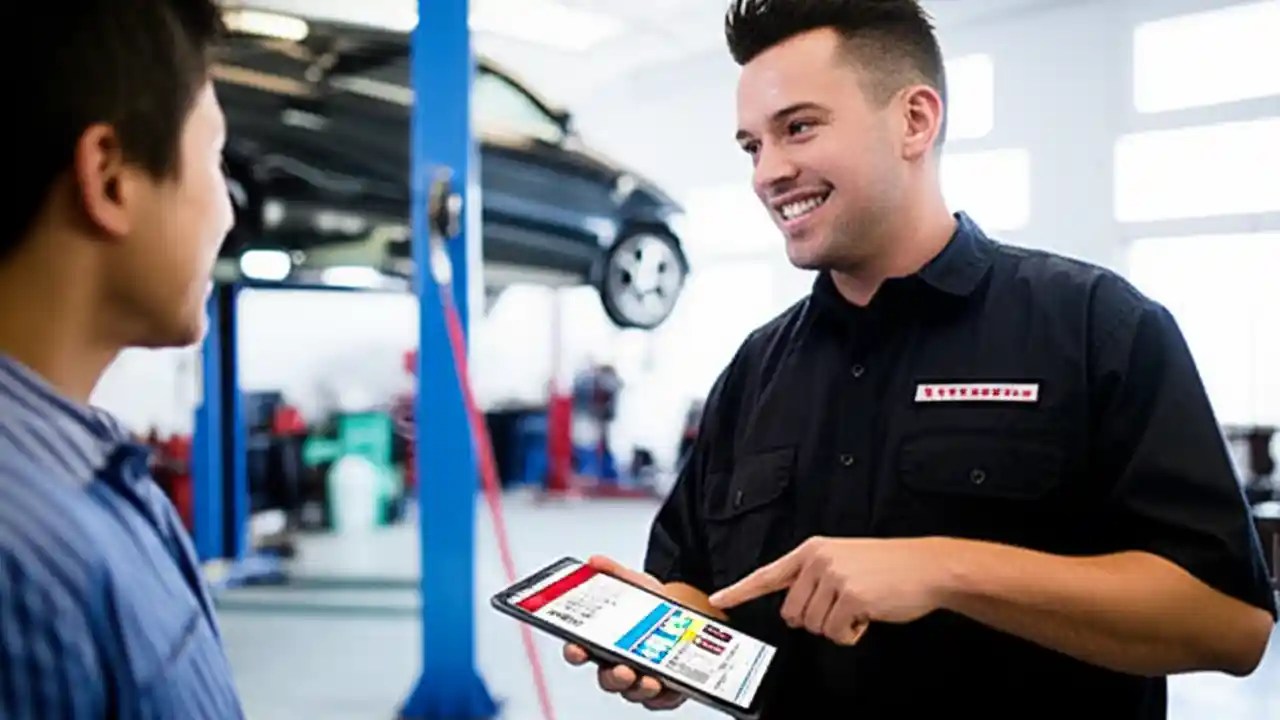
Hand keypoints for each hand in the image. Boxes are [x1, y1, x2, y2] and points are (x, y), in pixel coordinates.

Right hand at [562, 556, 686, 710]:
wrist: (686, 612)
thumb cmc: (652, 605)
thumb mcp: (635, 584)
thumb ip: (614, 573)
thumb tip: (595, 562)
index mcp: (602, 641)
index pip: (580, 651)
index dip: (575, 652)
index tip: (577, 647)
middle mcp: (617, 664)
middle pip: (607, 679)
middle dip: (613, 678)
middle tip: (622, 669)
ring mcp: (639, 678)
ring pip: (632, 692)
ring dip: (638, 689)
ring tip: (649, 679)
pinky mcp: (663, 690)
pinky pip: (659, 701)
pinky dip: (662, 697)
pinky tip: (667, 686)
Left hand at [708, 537, 950, 644]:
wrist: (926, 567)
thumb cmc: (888, 567)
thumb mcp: (844, 560)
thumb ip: (814, 579)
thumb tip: (794, 612)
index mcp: (812, 550)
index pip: (768, 574)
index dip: (740, 590)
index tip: (718, 599)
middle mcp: (818, 561)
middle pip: (793, 613)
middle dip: (816, 620)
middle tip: (844, 607)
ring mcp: (834, 578)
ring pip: (813, 626)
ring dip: (837, 627)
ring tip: (861, 606)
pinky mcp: (851, 597)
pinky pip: (836, 633)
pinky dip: (852, 634)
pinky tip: (868, 616)